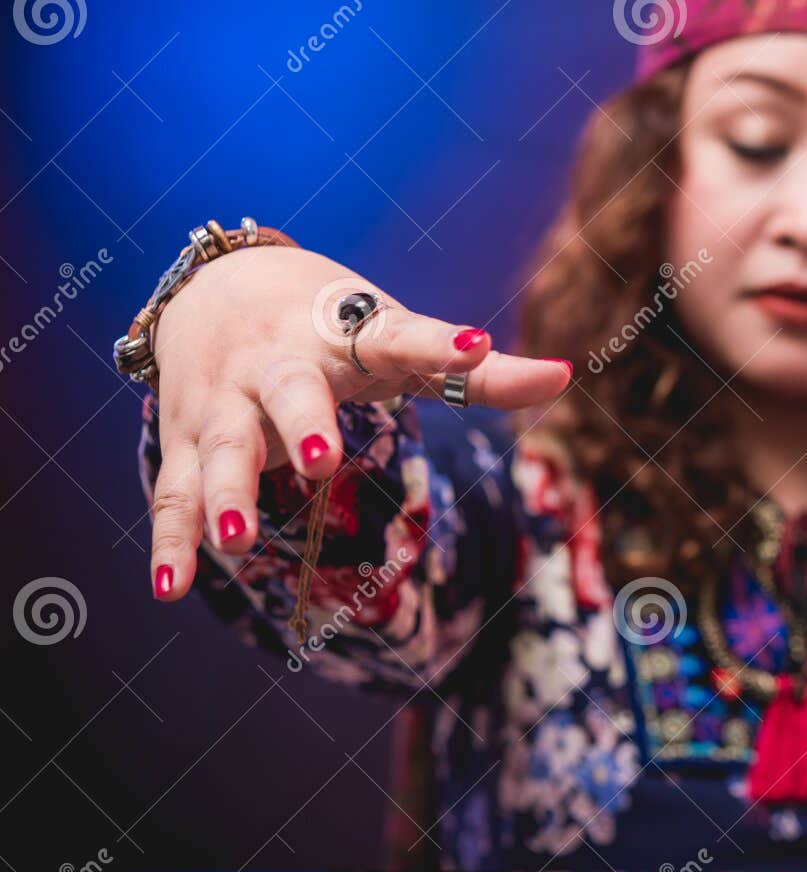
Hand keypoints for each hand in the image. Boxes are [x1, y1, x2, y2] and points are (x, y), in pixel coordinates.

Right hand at [145, 244, 569, 600]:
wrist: (217, 284)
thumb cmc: (335, 325)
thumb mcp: (400, 338)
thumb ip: (480, 375)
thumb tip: (569, 375)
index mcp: (345, 335)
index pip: (398, 336)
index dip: (439, 345)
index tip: (476, 344)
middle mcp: (280, 363)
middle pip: (290, 391)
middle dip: (302, 422)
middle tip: (320, 458)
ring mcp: (226, 401)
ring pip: (223, 445)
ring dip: (228, 490)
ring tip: (237, 538)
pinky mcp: (186, 439)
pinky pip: (174, 490)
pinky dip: (172, 538)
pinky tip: (172, 587)